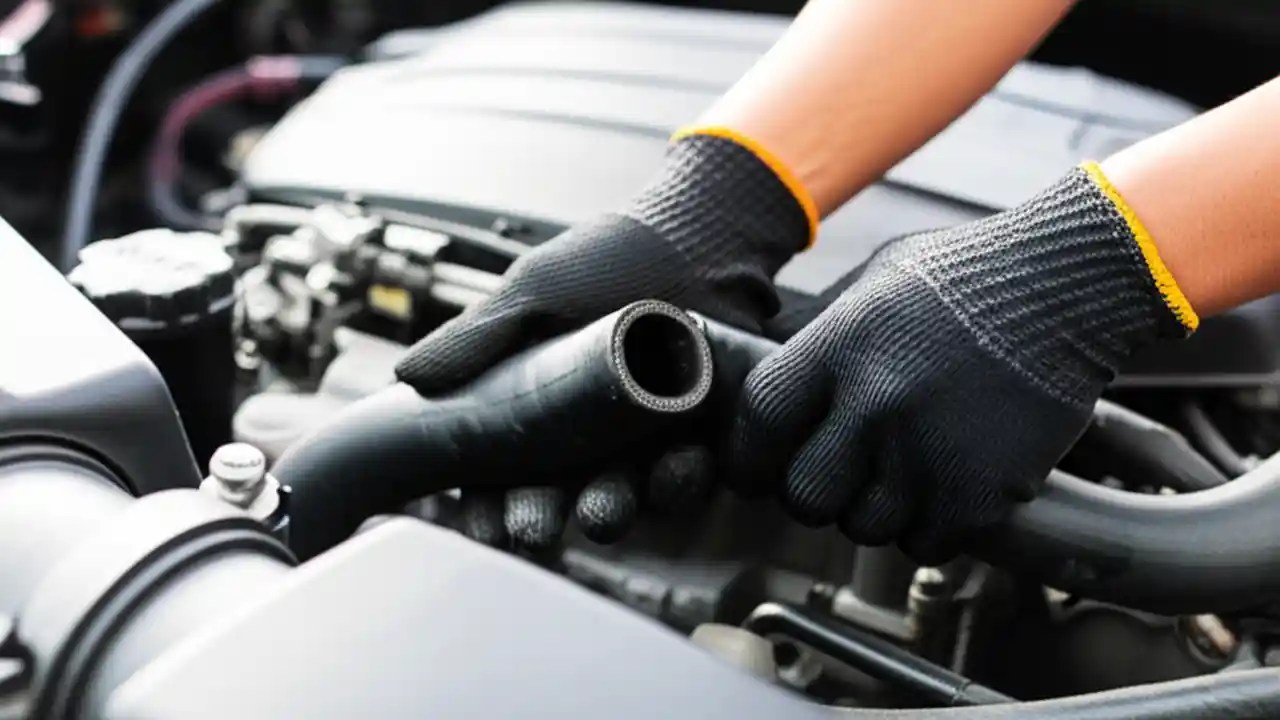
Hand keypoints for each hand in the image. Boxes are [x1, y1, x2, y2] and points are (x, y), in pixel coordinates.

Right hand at [396, 129, 811, 548]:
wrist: (699, 238)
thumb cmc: (610, 259)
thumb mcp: (536, 288)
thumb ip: (479, 334)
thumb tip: (408, 376)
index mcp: (531, 406)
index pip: (497, 475)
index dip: (487, 506)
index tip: (484, 524)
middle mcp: (583, 436)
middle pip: (554, 497)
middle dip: (541, 517)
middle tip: (534, 530)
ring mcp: (640, 443)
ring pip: (620, 496)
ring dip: (607, 509)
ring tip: (599, 511)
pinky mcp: (697, 440)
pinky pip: (687, 476)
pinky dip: (679, 478)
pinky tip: (676, 464)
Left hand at [728, 164, 1195, 561]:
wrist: (1069, 288)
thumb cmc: (967, 275)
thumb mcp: (874, 281)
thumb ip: (821, 335)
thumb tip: (773, 375)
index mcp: (838, 348)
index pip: (758, 423)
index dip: (749, 456)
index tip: (757, 468)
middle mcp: (875, 405)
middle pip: (804, 495)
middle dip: (812, 493)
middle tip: (835, 476)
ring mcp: (928, 454)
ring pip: (863, 528)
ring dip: (873, 511)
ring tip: (898, 473)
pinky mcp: (979, 493)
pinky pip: (923, 544)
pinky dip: (926, 528)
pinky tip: (941, 486)